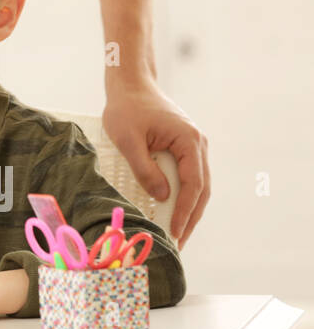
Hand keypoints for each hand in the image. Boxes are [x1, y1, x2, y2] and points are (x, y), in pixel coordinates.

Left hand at [102, 79, 208, 246]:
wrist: (131, 85)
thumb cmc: (126, 109)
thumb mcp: (128, 140)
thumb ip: (144, 169)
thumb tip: (162, 197)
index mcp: (189, 141)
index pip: (193, 185)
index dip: (184, 212)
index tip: (175, 232)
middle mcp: (198, 144)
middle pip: (201, 189)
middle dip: (190, 218)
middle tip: (178, 243)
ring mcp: (194, 145)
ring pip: (198, 185)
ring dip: (189, 209)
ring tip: (177, 233)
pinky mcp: (185, 147)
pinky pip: (188, 176)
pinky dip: (184, 195)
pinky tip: (173, 211)